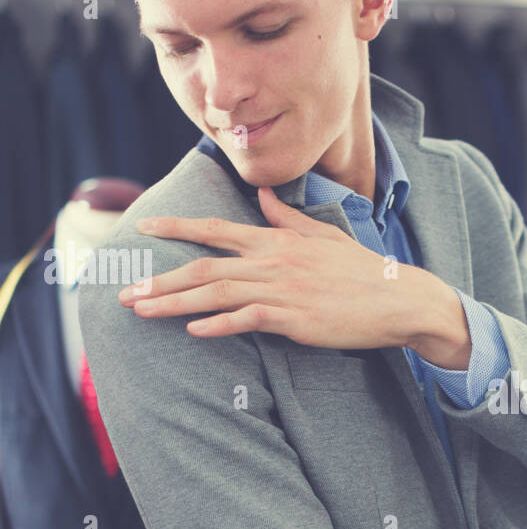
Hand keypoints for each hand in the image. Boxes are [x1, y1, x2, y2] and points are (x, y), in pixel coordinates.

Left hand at [116, 186, 465, 353]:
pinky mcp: (296, 318)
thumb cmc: (363, 270)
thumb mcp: (324, 236)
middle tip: (125, 293)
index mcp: (277, 240)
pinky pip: (249, 320)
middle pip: (205, 268)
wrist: (398, 298)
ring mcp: (284, 290)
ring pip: (217, 294)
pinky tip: (194, 331)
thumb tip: (263, 197)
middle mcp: (274, 261)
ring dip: (175, 304)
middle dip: (160, 280)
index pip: (217, 229)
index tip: (143, 227)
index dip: (177, 227)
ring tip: (143, 312)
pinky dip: (220, 325)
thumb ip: (288, 218)